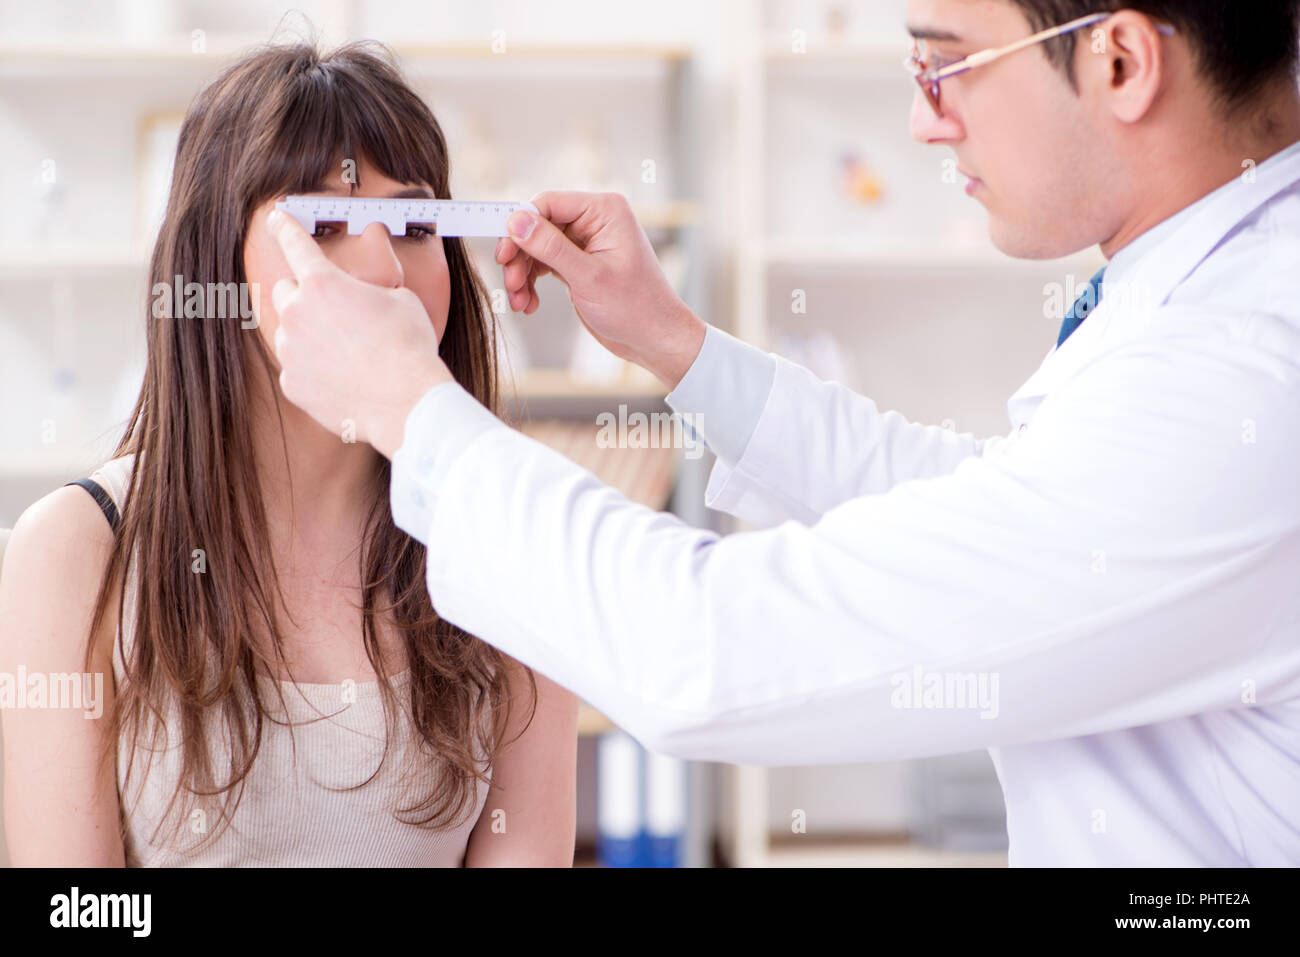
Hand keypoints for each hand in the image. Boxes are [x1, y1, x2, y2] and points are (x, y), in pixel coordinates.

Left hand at [267, 209, 453, 458]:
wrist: (407, 402)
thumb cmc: (409, 347)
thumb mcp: (400, 299)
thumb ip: (371, 288)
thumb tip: (367, 291)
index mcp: (323, 283)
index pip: (296, 245)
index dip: (285, 227)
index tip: (276, 218)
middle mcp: (297, 313)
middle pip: (284, 291)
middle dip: (304, 296)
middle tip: (335, 312)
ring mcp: (290, 351)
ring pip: (288, 331)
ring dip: (308, 334)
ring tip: (346, 352)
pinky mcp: (291, 383)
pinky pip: (295, 367)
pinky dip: (312, 368)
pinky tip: (342, 376)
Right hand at [495, 192, 705, 388]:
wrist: (654, 340)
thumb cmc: (635, 308)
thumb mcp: (588, 277)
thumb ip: (550, 247)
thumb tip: (516, 221)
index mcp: (604, 211)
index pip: (548, 204)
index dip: (520, 226)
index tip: (503, 254)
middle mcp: (594, 221)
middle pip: (538, 226)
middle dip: (520, 256)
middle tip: (510, 283)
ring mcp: (585, 242)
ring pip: (537, 247)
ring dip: (522, 273)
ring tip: (518, 301)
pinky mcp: (578, 263)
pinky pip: (545, 264)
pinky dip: (532, 283)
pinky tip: (529, 304)